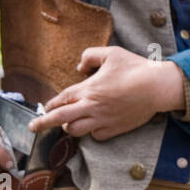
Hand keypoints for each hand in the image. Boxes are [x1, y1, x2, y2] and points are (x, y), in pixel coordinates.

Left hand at [27, 46, 183, 140]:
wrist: (157, 87)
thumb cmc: (135, 68)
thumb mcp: (111, 53)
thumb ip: (89, 56)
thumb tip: (80, 67)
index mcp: (88, 89)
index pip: (61, 100)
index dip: (50, 105)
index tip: (44, 107)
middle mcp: (92, 107)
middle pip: (60, 120)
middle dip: (42, 124)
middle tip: (32, 128)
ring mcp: (103, 120)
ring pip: (76, 131)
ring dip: (70, 128)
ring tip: (69, 124)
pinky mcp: (116, 129)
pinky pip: (97, 136)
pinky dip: (93, 132)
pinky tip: (95, 126)